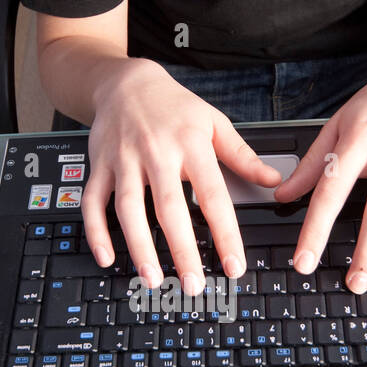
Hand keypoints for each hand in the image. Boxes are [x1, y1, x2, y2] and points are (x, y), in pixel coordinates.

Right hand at [83, 61, 281, 290]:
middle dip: (181, 249)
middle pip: (169, 207)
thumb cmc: (174, 107)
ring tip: (153, 277)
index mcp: (190, 144)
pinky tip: (107, 257)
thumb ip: (242, 155)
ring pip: (128, 208)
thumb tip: (273, 181)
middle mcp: (156, 153)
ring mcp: (123, 160)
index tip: (234, 265)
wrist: (126, 82)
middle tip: (193, 284)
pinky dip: (96, 231)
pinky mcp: (98, 166)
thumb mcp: (214, 122)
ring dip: (139, 246)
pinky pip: (92, 202)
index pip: (212, 195)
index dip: (225, 233)